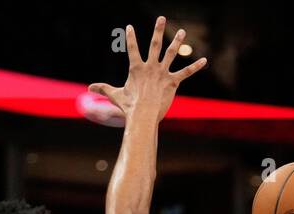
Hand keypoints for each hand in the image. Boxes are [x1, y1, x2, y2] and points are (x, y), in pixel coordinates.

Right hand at [88, 17, 206, 123]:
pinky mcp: (173, 82)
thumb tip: (89, 87)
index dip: (130, 37)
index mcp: (136, 68)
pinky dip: (195, 66)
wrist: (143, 115)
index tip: (129, 27)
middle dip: (158, 30)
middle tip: (161, 18)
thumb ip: (103, 88)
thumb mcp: (114, 95)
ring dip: (177, 42)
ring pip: (171, 53)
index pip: (132, 49)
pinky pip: (186, 72)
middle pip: (155, 44)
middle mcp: (150, 67)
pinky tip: (204, 60)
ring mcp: (162, 73)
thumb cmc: (128, 106)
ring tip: (182, 32)